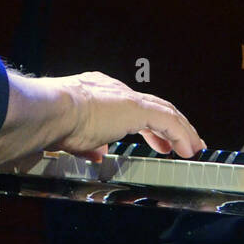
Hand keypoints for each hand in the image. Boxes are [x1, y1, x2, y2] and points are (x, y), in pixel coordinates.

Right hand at [54, 71, 204, 161]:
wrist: (51, 111)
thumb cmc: (54, 123)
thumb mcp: (73, 138)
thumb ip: (88, 145)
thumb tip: (97, 154)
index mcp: (99, 94)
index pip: (131, 108)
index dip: (147, 126)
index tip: (158, 141)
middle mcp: (115, 90)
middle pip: (153, 106)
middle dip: (170, 126)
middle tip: (182, 143)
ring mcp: (126, 97)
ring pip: (165, 111)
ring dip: (182, 130)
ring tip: (193, 146)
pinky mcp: (136, 108)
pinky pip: (168, 120)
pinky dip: (181, 134)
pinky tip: (188, 147)